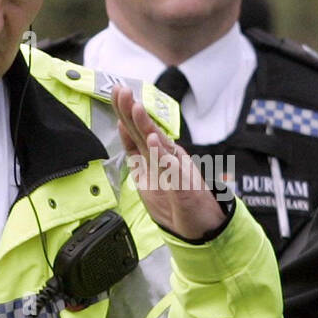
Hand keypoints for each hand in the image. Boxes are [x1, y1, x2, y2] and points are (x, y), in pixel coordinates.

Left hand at [112, 84, 224, 239]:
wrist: (202, 227)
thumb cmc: (175, 203)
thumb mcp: (149, 176)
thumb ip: (137, 152)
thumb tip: (122, 126)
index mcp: (155, 156)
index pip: (135, 132)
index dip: (124, 112)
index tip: (115, 91)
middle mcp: (166, 158)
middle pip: (145, 132)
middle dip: (131, 111)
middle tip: (122, 90)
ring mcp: (176, 171)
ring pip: (159, 145)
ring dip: (147, 126)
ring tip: (136, 107)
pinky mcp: (184, 186)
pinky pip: (172, 169)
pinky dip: (162, 154)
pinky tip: (154, 140)